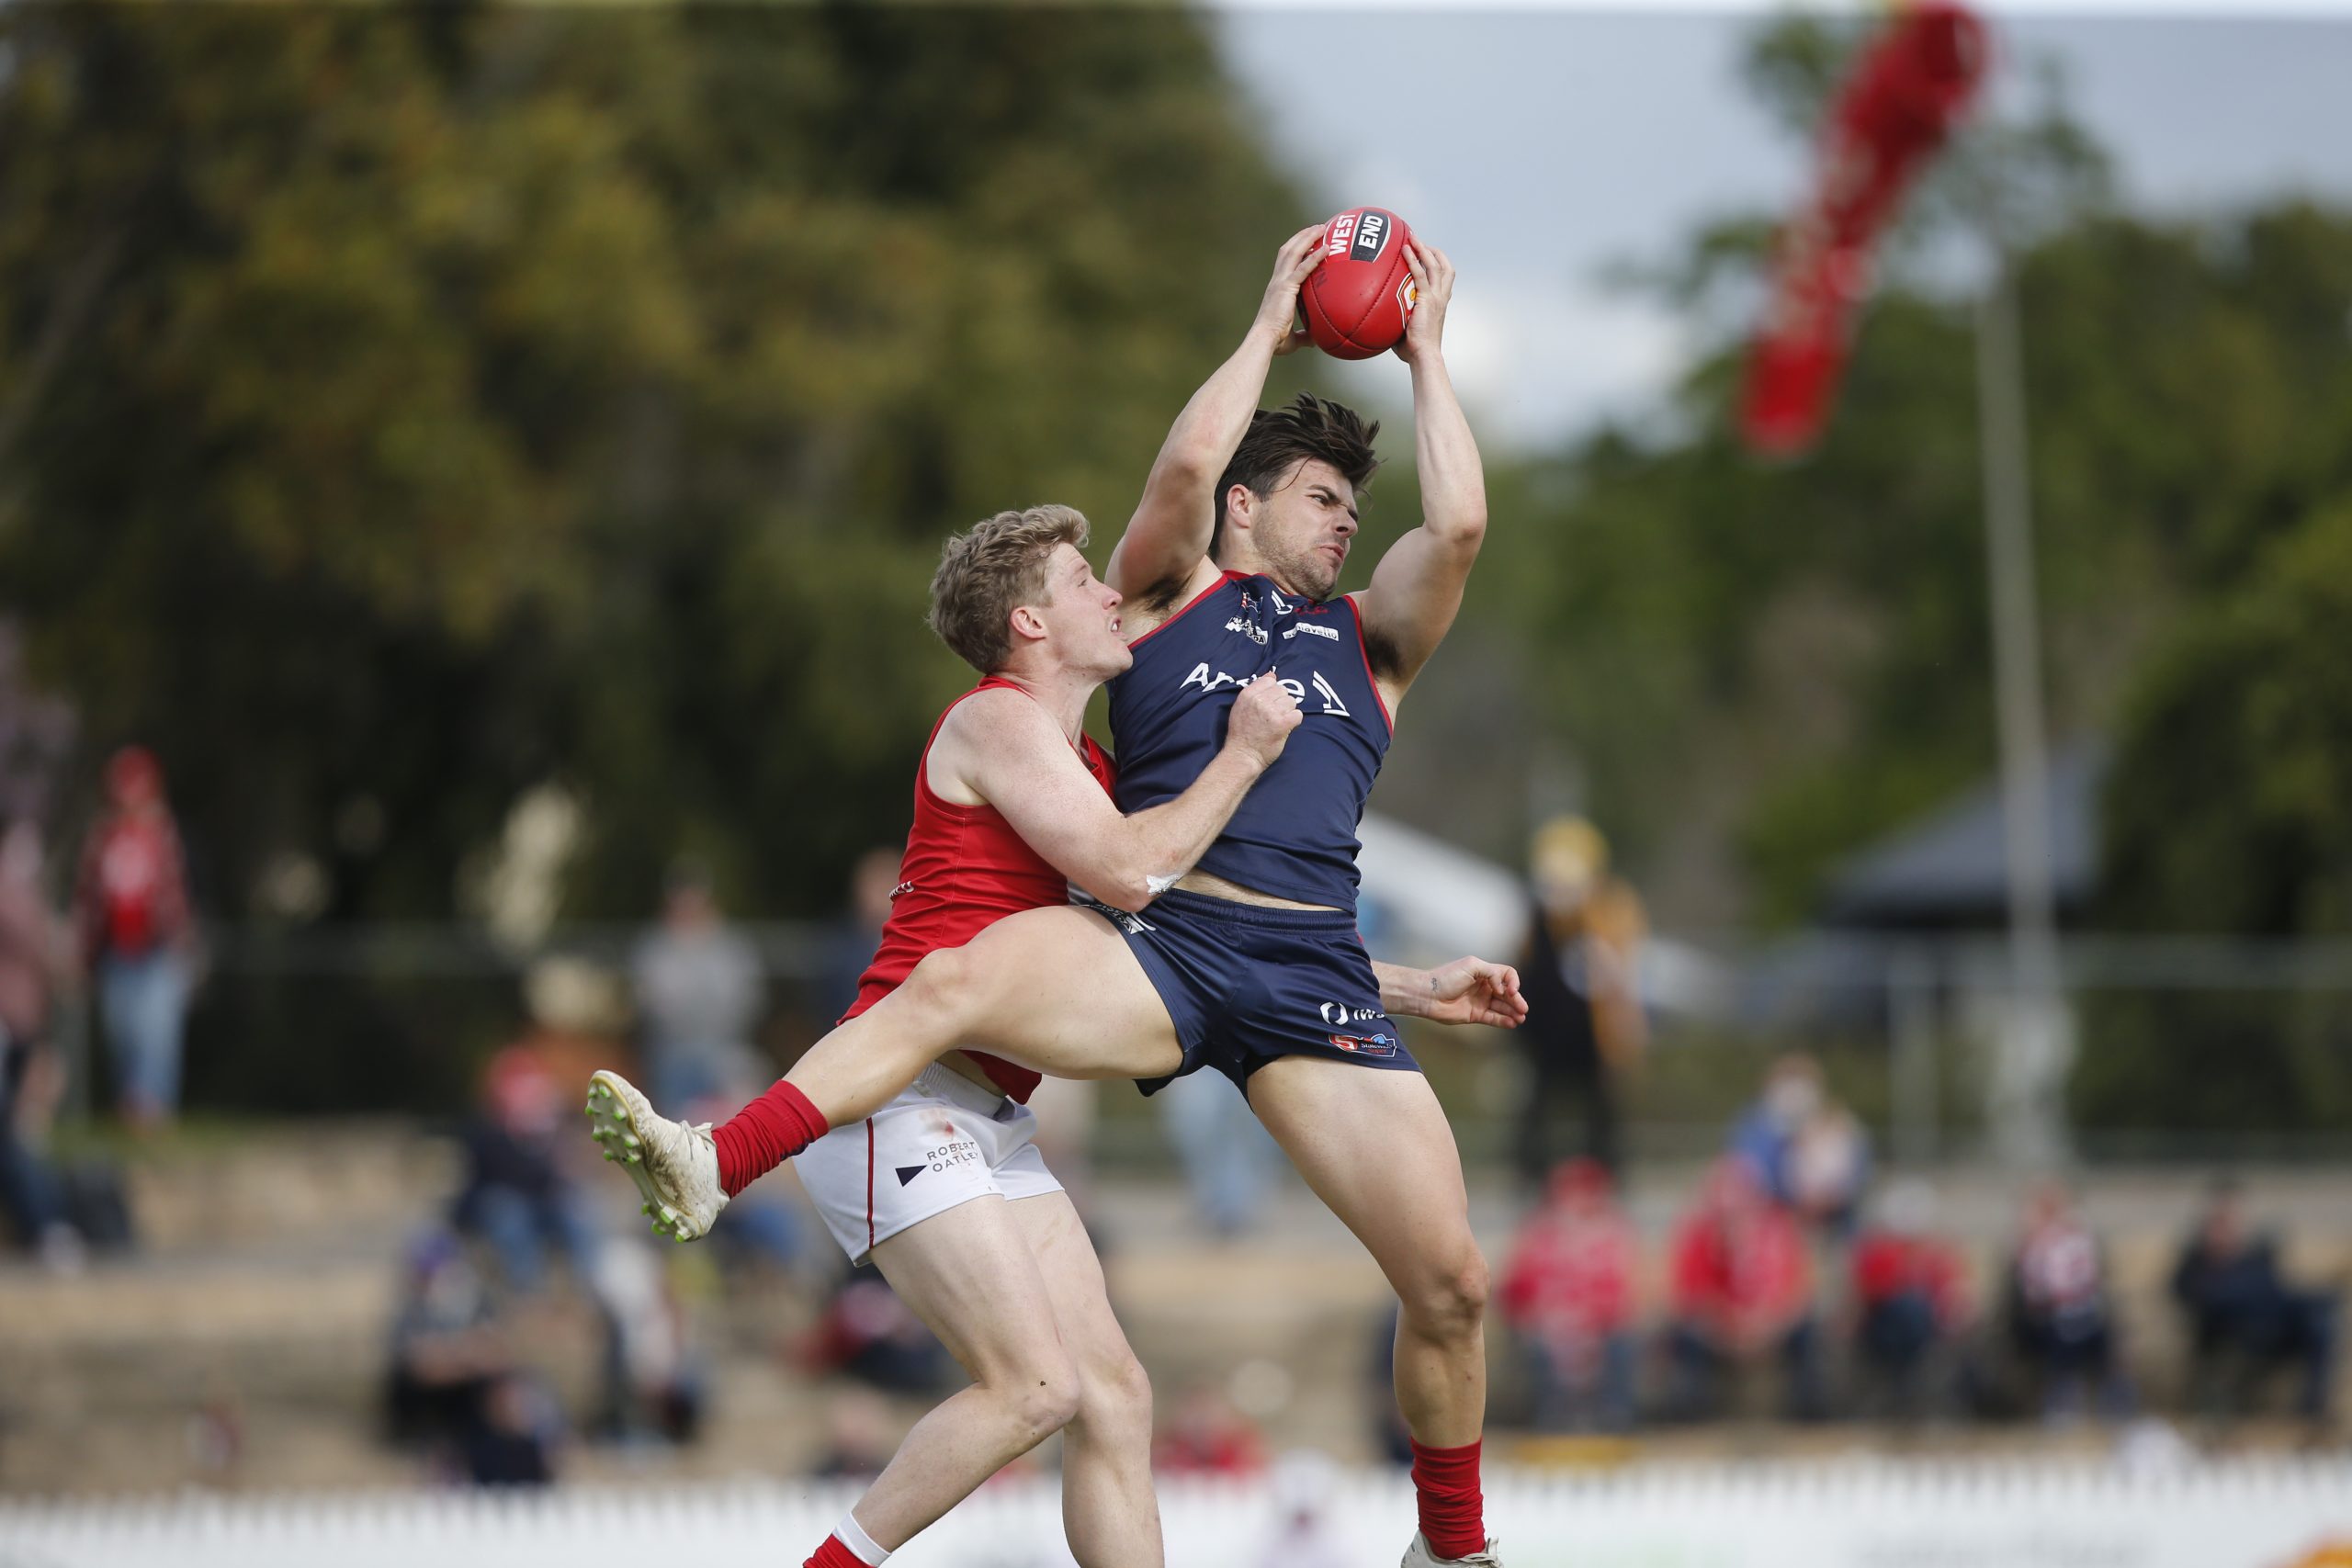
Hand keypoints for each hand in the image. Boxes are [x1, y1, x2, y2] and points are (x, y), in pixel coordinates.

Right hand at [1225, 671, 1302, 766]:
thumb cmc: (1242, 733)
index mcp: (1248, 694)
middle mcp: (1259, 700)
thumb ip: (1256, 689)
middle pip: (1283, 690)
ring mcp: (1271, 712)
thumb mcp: (1241, 706)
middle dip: (1281, 702)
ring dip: (1288, 712)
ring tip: (1278, 722)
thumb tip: (1272, 674)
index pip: (1270, 680)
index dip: (1273, 692)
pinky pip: (1297, 715)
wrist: (1242, 755)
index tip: (1269, 703)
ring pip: (1292, 702)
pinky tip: (1285, 727)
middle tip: (1274, 716)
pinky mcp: (1282, 724)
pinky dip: (1294, 721)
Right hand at [1256, 224, 1326, 356]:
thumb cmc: (1275, 343)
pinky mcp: (1286, 287)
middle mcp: (1277, 280)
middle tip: (1318, 227)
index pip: (1285, 262)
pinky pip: (1303, 268)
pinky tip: (1327, 248)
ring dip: (1308, 237)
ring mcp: (1280, 282)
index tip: (1308, 241)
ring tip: (1322, 227)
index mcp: (1276, 289)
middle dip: (1302, 236)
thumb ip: (1304, 336)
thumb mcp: (1293, 339)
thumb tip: (1316, 341)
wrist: (1264, 340)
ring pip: (1294, 252)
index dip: (1295, 249)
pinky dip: (1315, 256)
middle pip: (1288, 250)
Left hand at [1393, 237, 1455, 365]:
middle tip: (1418, 241)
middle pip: (1445, 266)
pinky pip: (1420, 274)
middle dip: (1433, 251)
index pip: (1445, 277)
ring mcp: (1436, 297)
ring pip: (1435, 265)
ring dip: (1423, 249)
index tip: (1426, 254)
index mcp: (1440, 303)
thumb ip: (1396, 316)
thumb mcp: (1405, 327)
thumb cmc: (1413, 349)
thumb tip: (1375, 314)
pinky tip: (1404, 250)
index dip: (1438, 263)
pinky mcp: (1427, 299)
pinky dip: (1413, 260)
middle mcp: (1441, 297)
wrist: (1423, 356)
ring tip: (1411, 237)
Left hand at [1424, 955, 1526, 1027]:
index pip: (1507, 975)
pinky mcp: (1475, 1015)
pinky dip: (1504, 1021)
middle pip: (1507, 993)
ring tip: (1521, 1017)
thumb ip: (1491, 972)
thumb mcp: (1472, 965)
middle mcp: (1485, 987)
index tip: (1509, 989)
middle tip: (1523, 1008)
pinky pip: (1493, 1018)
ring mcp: (1481, 1001)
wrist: (1428, 994)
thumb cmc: (1446, 977)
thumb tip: (1502, 988)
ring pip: (1502, 1007)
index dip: (1512, 982)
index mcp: (1484, 973)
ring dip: (1513, 1012)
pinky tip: (1512, 1022)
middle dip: (1517, 1000)